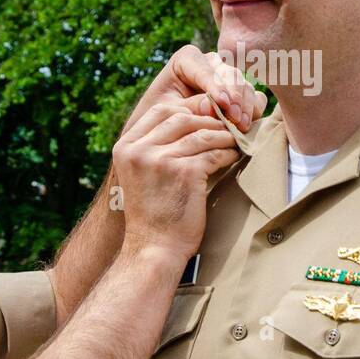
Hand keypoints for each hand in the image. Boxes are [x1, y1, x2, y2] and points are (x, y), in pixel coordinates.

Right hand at [111, 95, 240, 261]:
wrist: (154, 249)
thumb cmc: (154, 213)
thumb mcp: (141, 174)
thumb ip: (155, 147)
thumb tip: (188, 120)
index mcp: (126, 147)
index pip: (159, 110)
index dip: (186, 110)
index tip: (205, 118)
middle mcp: (139, 150)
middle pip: (182, 117)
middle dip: (207, 121)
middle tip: (226, 128)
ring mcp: (161, 160)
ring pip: (201, 133)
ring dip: (222, 135)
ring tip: (233, 142)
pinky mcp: (185, 173)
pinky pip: (214, 152)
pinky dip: (228, 152)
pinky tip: (234, 156)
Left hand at [124, 45, 267, 134]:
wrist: (165, 135)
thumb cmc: (160, 120)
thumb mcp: (169, 113)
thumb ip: (189, 107)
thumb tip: (213, 108)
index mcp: (187, 60)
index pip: (204, 69)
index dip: (215, 85)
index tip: (222, 104)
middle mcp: (211, 63)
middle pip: (229, 74)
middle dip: (235, 97)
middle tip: (235, 120)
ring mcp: (228, 79)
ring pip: (245, 86)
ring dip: (246, 107)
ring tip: (242, 127)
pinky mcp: (241, 95)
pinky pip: (255, 98)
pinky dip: (253, 112)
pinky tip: (247, 127)